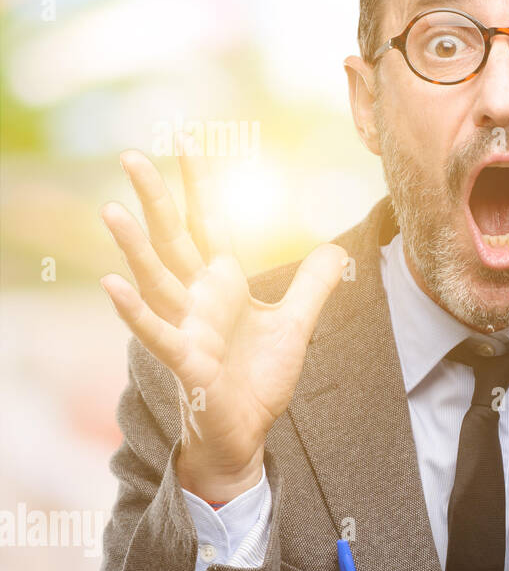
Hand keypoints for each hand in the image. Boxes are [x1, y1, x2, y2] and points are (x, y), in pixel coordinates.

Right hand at [100, 141, 346, 500]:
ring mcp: (187, 328)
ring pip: (156, 280)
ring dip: (134, 247)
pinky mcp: (187, 362)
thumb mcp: (296, 325)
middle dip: (155, 199)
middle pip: (172, 240)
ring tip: (112, 209)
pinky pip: (158, 333)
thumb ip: (313, 286)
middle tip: (131, 154)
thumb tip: (335, 248)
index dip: (199, 185)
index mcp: (223, 285)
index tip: (187, 140)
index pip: (208, 224)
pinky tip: (112, 285)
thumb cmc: (259, 379)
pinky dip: (135, 311)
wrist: (247, 431)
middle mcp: (198, 300)